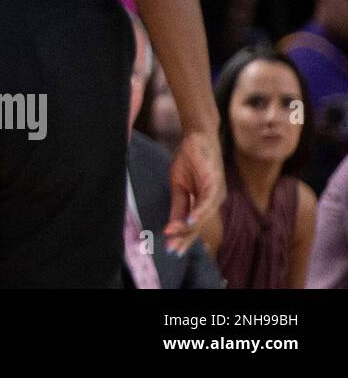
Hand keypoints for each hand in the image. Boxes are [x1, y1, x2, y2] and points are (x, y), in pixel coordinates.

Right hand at [164, 129, 225, 254]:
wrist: (197, 136)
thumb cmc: (189, 158)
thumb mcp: (178, 185)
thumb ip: (178, 205)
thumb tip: (172, 224)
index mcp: (205, 202)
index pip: (193, 224)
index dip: (181, 236)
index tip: (169, 247)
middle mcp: (214, 201)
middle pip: (199, 225)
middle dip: (184, 239)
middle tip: (172, 250)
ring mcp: (216, 194)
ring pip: (202, 217)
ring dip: (186, 228)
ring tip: (173, 238)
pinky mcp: (215, 184)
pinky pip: (206, 203)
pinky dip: (197, 213)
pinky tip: (189, 221)